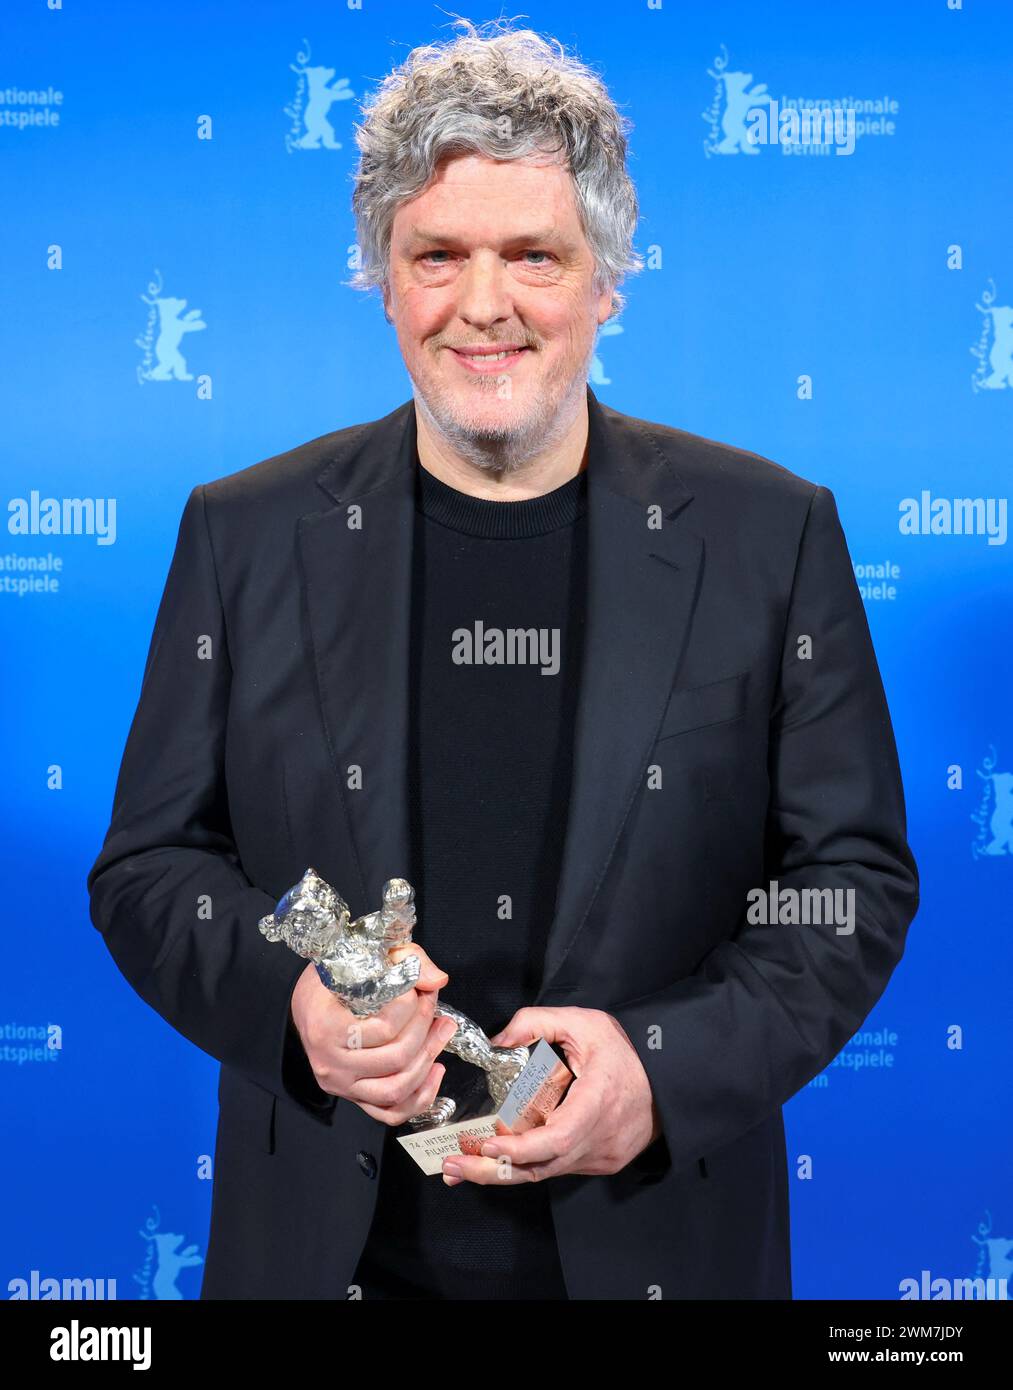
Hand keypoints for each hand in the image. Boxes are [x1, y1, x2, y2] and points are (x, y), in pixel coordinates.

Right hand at [289, 945, 458, 1124]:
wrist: (307, 1004)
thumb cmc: (333, 978)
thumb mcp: (364, 956)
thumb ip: (406, 960)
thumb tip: (437, 981)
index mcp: (326, 1028)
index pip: (384, 1027)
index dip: (412, 1006)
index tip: (418, 989)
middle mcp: (331, 1063)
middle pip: (396, 1058)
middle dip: (425, 1029)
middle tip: (434, 1005)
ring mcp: (342, 1085)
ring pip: (396, 1088)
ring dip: (428, 1059)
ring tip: (442, 1032)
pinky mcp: (353, 1097)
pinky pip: (391, 1112)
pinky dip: (420, 1097)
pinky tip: (435, 1069)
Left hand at [441, 1006, 661, 1185]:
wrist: (667, 1080)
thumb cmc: (625, 1051)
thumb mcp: (584, 1022)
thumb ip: (537, 1021)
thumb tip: (499, 1040)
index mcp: (598, 1100)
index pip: (557, 1138)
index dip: (520, 1148)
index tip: (487, 1145)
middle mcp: (600, 1137)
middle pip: (542, 1167)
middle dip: (493, 1171)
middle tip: (453, 1169)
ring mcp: (602, 1155)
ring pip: (547, 1172)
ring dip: (504, 1172)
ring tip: (462, 1168)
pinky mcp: (601, 1162)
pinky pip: (559, 1167)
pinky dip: (528, 1166)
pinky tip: (498, 1160)